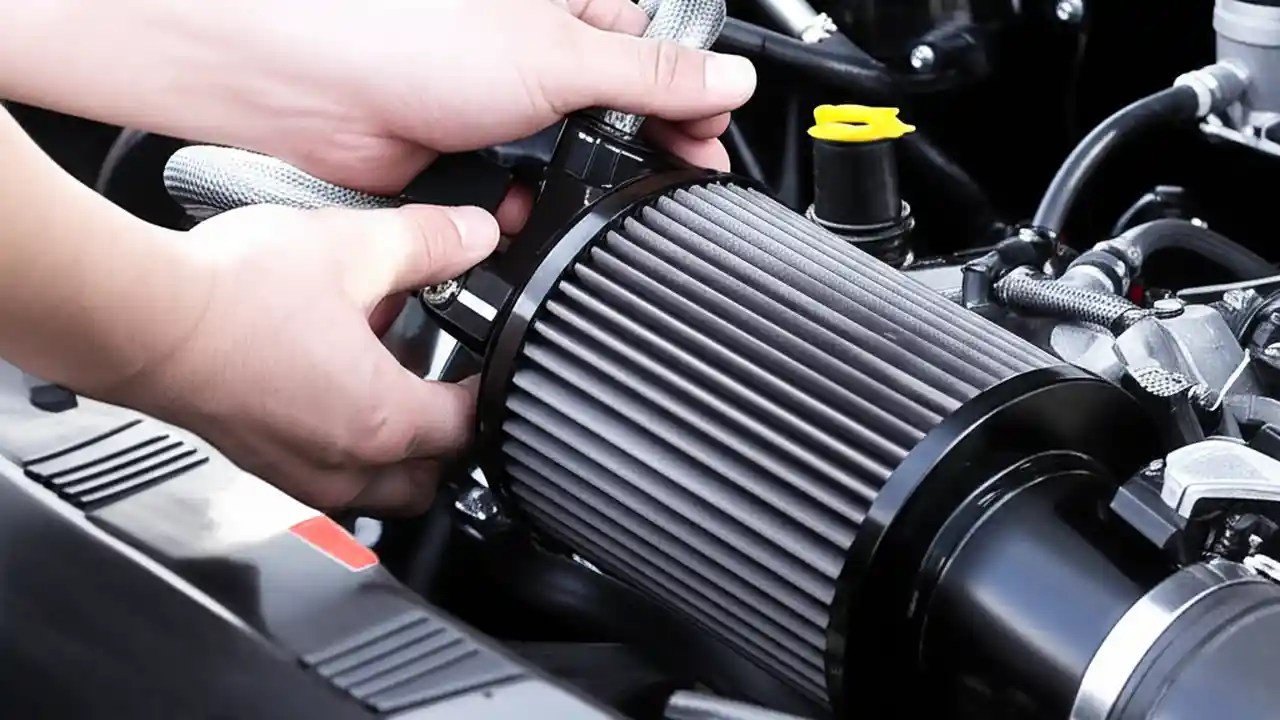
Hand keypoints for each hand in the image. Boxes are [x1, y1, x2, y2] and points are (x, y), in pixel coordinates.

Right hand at [108, 203, 499, 514]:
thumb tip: (475, 235)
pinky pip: (327, 475)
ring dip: (397, 448)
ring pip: (378, 487)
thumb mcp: (354, 248)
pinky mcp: (260, 463)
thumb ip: (429, 242)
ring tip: (387, 382)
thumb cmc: (231, 296)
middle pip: (430, 477)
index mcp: (383, 421)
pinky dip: (345, 445)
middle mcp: (343, 464)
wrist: (138, 317)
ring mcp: (297, 472)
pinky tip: (329, 383)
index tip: (486, 361)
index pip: (470, 428)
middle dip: (448, 439)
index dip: (488, 390)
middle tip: (447, 384)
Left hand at [247, 0, 755, 195]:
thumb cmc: (414, 36)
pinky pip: (526, 195)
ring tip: (604, 203)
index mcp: (574, 14)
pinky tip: (539, 215)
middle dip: (646, 154)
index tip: (713, 146)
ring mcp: (508, 111)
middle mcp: (543, 60)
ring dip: (588, 189)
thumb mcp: (563, 55)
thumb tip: (732, 81)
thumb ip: (652, 76)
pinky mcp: (475, 158)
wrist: (314, 87)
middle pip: (624, 117)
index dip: (694, 103)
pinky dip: (536, 212)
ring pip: (576, 164)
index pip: (660, 58)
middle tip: (673, 183)